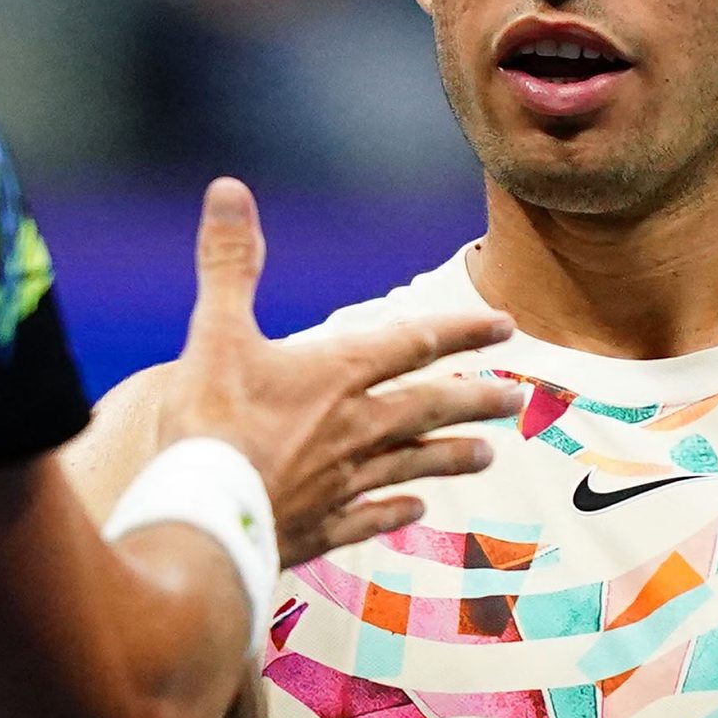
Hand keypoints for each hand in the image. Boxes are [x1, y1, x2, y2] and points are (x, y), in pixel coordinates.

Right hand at [149, 181, 518, 564]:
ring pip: (412, 464)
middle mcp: (352, 429)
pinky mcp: (320, 528)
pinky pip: (370, 518)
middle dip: (475, 399)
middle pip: (429, 408)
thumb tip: (228, 189)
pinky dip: (396, 511)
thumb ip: (229, 262)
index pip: (413, 344)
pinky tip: (417, 509)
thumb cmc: (207, 426)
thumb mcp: (215, 332)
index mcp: (335, 375)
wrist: (200, 521)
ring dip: (452, 456)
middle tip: (517, 397)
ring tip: (488, 455)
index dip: (461, 330)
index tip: (505, 325)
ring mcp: (341, 483)